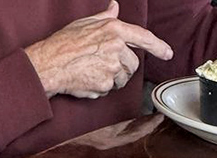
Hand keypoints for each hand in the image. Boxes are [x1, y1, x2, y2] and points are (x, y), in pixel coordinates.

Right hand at [25, 1, 172, 99]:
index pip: (143, 37)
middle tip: (104, 67)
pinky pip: (108, 90)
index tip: (167, 54)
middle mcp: (116, 47)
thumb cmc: (64, 43)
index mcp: (114, 29)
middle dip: (123, 69)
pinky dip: (99, 88)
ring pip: (122, 79)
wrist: (49, 64)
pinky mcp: (105, 83)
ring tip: (93, 72)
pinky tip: (86, 80)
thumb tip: (114, 7)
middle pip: (132, 64)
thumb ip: (105, 17)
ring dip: (112, 80)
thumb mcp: (85, 23)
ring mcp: (111, 67)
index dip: (158, 46)